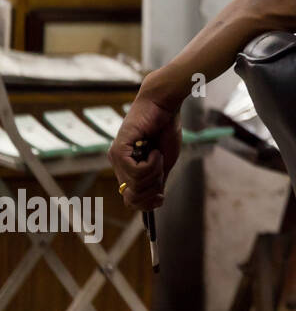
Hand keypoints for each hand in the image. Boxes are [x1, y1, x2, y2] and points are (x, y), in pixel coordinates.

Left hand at [110, 90, 182, 210]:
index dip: (146, 204)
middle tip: (161, 169)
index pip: (130, 200)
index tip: (161, 197)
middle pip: (133, 198)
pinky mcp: (119, 150)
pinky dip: (151, 165)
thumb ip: (157, 181)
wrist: (164, 106)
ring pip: (135, 186)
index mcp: (127, 169)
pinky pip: (136, 172)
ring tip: (158, 155)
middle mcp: (117, 165)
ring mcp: (116, 158)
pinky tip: (154, 152)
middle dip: (153, 189)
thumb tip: (155, 202)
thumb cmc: (165, 129)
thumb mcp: (164, 162)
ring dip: (154, 174)